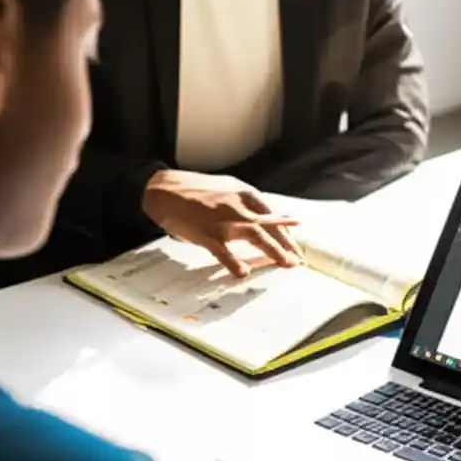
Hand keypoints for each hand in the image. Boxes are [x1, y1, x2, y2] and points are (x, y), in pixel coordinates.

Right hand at [142, 170, 303, 277]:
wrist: (163, 189)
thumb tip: (262, 218)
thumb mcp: (226, 188)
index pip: (273, 215)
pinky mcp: (207, 234)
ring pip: (256, 236)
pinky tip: (243, 273)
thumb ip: (245, 202)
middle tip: (298, 260)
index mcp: (244, 194)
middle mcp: (239, 206)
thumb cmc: (194, 190)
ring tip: (286, 264)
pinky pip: (223, 251)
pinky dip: (234, 263)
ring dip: (274, 252)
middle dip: (287, 245)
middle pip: (270, 227)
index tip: (294, 245)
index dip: (286, 232)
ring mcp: (224, 220)